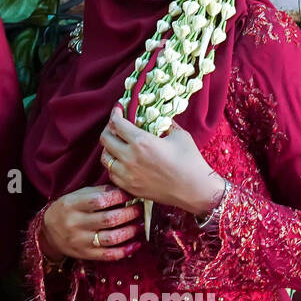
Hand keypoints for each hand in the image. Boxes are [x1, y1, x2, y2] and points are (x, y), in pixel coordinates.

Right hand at [41, 185, 144, 261]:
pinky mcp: (86, 255)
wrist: (48, 233)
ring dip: (130, 231)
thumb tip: (123, 189)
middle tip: (139, 208)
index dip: (118, 197)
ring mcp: (80, 241)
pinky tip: (135, 244)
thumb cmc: (67, 210)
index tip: (129, 194)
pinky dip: (125, 251)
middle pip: (109, 219)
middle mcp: (75, 224)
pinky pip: (109, 255)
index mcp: (72, 205)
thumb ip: (97, 192)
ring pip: (111, 238)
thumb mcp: (76, 196)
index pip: (99, 200)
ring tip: (140, 224)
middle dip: (129, 213)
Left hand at [99, 104, 222, 214]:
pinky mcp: (129, 187)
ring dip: (108, 148)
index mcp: (141, 141)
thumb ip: (165, 124)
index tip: (118, 110)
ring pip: (104, 158)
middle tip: (115, 126)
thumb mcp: (179, 135)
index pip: (117, 123)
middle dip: (108, 128)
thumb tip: (159, 118)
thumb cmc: (190, 162)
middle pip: (105, 139)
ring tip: (117, 144)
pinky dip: (113, 165)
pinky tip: (121, 161)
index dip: (115, 114)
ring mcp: (127, 174)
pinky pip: (111, 174)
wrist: (196, 190)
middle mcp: (130, 157)